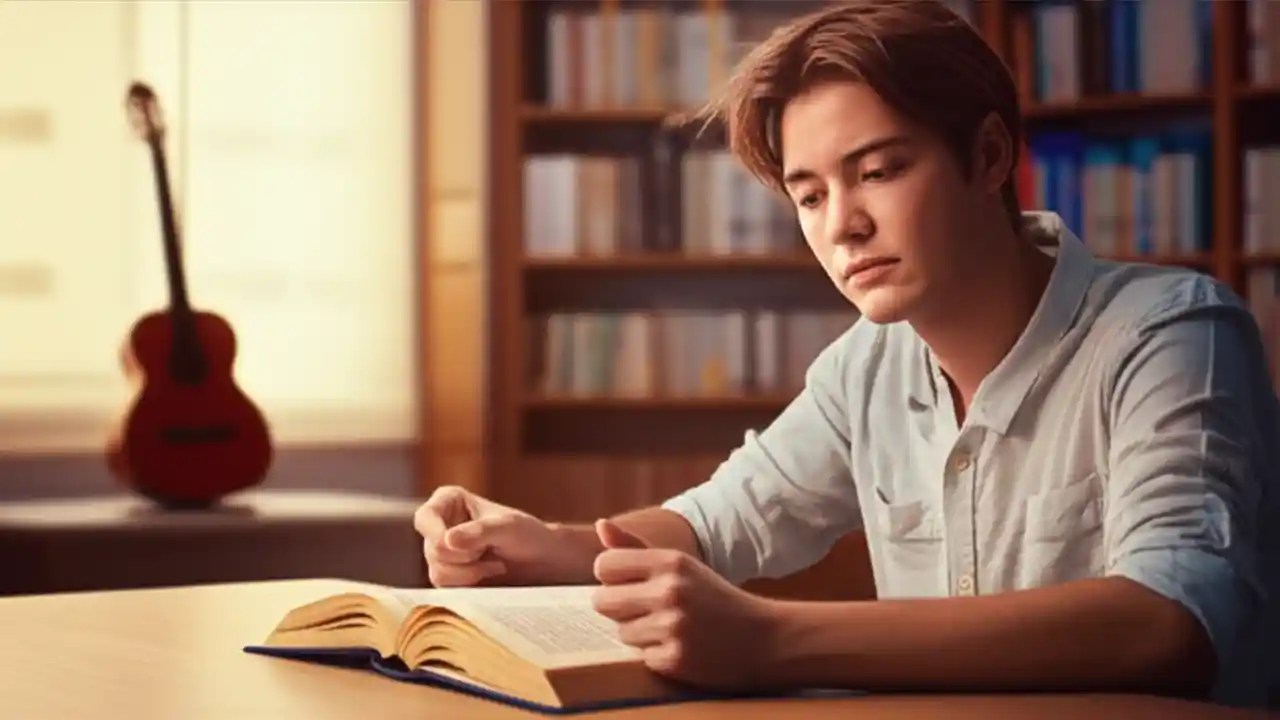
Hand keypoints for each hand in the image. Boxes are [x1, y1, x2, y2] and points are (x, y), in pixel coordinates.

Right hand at [414, 485, 584, 586]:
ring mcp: (441, 552)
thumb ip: (479, 532)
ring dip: (469, 573)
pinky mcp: (447, 575)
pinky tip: (488, 575)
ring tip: (493, 564)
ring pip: (437, 572)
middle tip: (489, 552)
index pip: (425, 518)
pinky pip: (445, 588)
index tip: (464, 546)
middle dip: (464, 558)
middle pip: (432, 550)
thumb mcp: (508, 528)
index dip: (438, 535)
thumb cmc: (527, 535)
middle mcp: (439, 525)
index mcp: (448, 501)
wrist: (541, 561)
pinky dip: (469, 584)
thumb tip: (447, 540)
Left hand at [590, 520, 776, 690]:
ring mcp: (672, 627)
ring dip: (640, 635)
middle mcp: (670, 591)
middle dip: (619, 608)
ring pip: (621, 632)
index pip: (605, 564)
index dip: (612, 578)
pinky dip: (658, 656)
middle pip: (602, 600)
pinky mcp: (675, 659)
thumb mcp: (682, 565)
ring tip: (670, 630)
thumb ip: (636, 548)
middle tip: (647, 610)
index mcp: (670, 561)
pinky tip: (681, 648)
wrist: (764, 638)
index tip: (630, 585)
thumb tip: (600, 525)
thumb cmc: (715, 599)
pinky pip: (641, 657)